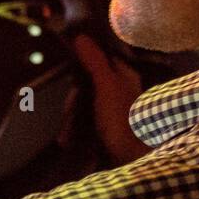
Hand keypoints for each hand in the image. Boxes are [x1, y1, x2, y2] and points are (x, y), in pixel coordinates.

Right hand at [72, 34, 147, 166]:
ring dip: (71, 120)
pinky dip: (74, 130)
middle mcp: (119, 89)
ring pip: (82, 105)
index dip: (80, 64)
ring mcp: (112, 110)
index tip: (68, 74)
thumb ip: (95, 62)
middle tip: (69, 117)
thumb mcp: (107, 87)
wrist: (131, 162)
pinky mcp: (105, 128)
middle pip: (85, 84)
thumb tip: (80, 36)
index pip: (99, 58)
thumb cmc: (123, 122)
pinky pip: (83, 123)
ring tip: (67, 138)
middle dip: (73, 102)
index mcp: (123, 75)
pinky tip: (68, 141)